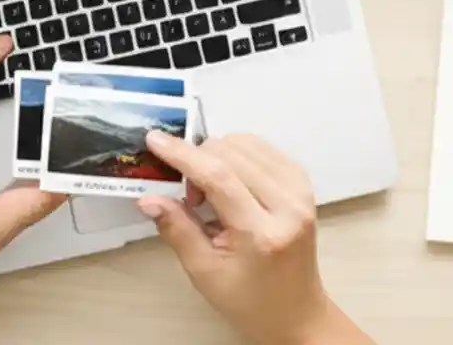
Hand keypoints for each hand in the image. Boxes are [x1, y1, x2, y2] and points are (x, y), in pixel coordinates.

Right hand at [137, 133, 370, 344]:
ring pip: (247, 144)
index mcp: (262, 234)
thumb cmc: (248, 299)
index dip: (183, 155)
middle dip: (198, 162)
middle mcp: (289, 206)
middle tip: (191, 199)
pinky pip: (263, 149)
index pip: (219, 178)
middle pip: (232, 154)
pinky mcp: (304, 184)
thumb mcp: (204, 272)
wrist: (295, 312)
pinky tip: (231, 180)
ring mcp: (301, 192)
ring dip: (218, 157)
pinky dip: (238, 155)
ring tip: (212, 193)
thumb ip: (177, 229)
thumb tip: (148, 198)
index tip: (155, 140)